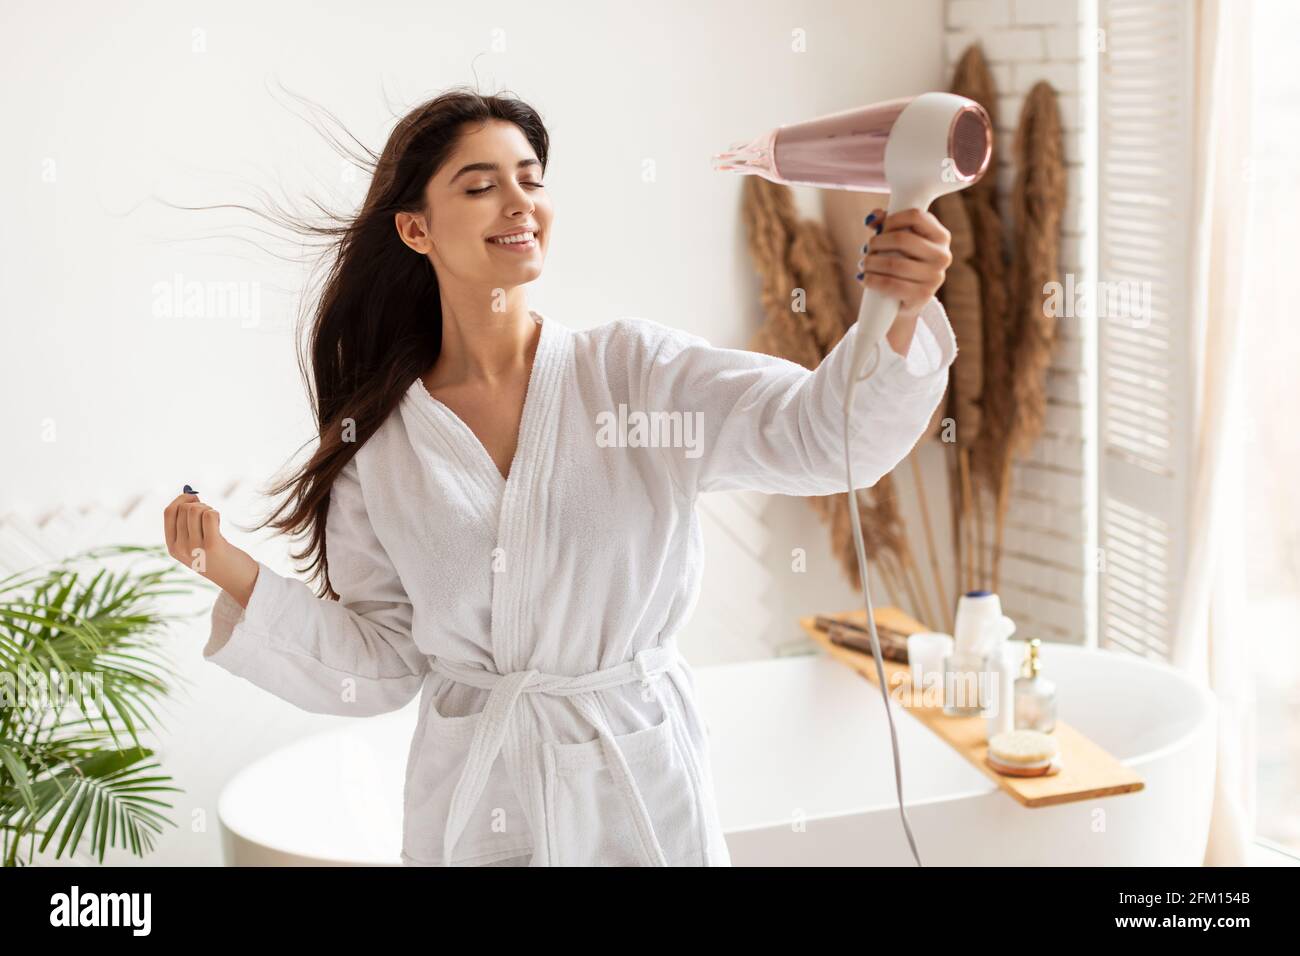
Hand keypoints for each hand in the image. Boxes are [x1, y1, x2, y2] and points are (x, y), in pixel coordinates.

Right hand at [163, 490, 259, 608]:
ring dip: (208, 508)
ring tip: (214, 521)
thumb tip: (189, 492)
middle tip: (210, 515)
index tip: (194, 497)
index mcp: (172, 547)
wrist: (238, 580)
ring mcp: (194, 548)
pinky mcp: (213, 546)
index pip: (168, 512)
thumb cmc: (219, 557)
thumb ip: (188, 522)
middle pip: (184, 509)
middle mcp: (180, 548)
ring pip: (195, 510)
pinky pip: (209, 515)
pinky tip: (219, 523)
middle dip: (199, 505)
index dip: (181, 499)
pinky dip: (215, 513)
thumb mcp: (196, 544)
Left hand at [856, 207, 952, 321]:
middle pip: (901, 240)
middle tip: (866, 248)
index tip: (879, 228)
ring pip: (894, 264)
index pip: (915, 216)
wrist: (908, 299)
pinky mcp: (922, 296)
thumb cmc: (904, 262)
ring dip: (871, 262)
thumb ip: (887, 223)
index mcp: (941, 236)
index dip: (892, 219)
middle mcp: (942, 256)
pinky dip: (872, 280)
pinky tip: (864, 278)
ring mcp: (934, 277)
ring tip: (863, 264)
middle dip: (877, 243)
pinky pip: (891, 284)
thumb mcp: (900, 240)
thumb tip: (872, 218)